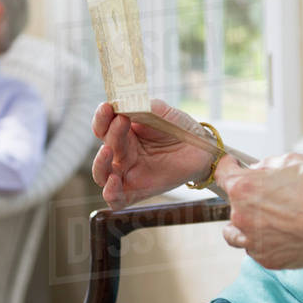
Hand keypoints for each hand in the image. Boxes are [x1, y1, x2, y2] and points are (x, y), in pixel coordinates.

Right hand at [91, 99, 216, 209]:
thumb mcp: (162, 112)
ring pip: (101, 174)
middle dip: (109, 133)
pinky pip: (116, 199)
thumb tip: (126, 103)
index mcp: (124, 133)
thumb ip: (144, 106)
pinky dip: (110, 192)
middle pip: (104, 147)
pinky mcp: (137, 192)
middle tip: (121, 121)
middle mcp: (122, 153)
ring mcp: (128, 173)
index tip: (108, 107)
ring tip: (107, 150)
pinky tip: (114, 181)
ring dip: (100, 163)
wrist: (202, 149)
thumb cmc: (180, 129)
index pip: (102, 127)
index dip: (101, 117)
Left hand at [218, 153, 302, 269]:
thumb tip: (257, 171)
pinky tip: (285, 233)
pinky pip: (256, 249)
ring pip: (237, 233)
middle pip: (231, 204)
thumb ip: (266, 165)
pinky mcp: (268, 260)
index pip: (222, 174)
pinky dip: (264, 241)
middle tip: (268, 194)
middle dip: (245, 197)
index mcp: (243, 188)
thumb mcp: (292, 161)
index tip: (233, 167)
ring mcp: (253, 242)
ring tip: (268, 219)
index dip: (228, 167)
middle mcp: (242, 217)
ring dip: (246, 225)